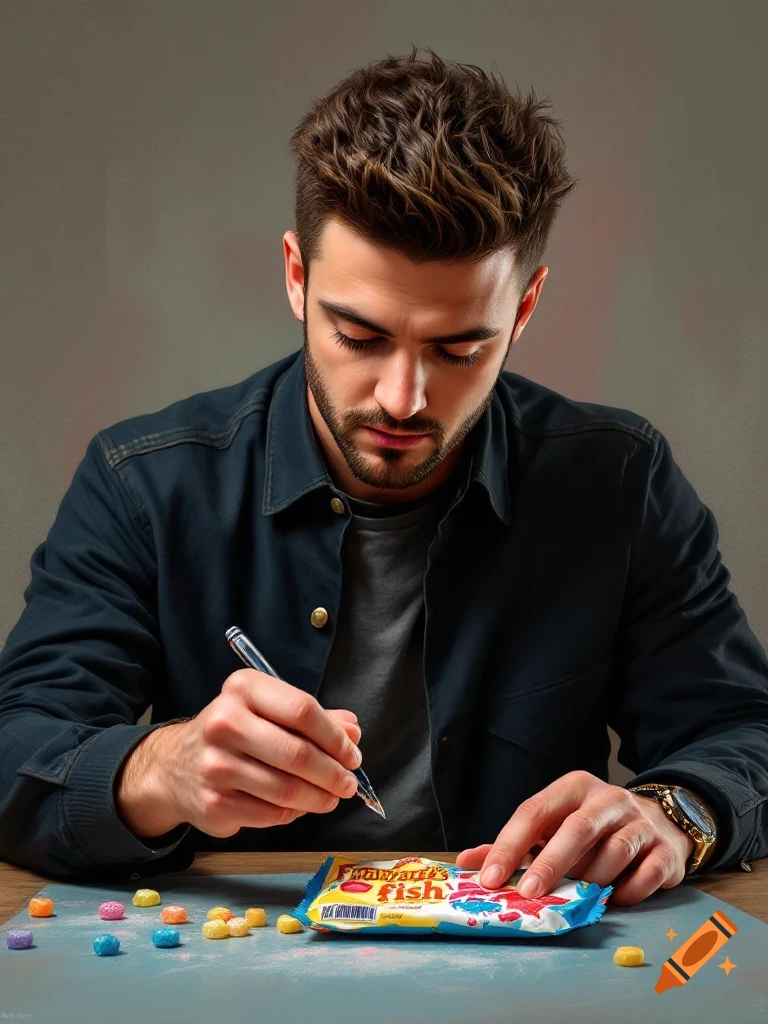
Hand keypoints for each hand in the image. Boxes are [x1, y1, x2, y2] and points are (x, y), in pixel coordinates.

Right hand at [115, 669, 362, 838]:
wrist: (176, 766)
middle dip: (333, 773)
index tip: (352, 755)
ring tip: (331, 798)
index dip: (335, 737)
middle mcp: (225, 722)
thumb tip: (352, 732)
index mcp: (244, 689)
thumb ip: (313, 719)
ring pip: (287, 789)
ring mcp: (216, 765)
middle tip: (348, 784)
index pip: (303, 710)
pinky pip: (271, 814)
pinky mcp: (213, 803)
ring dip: (319, 799)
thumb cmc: (234, 734)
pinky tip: (299, 807)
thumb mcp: (269, 711)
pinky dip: (293, 813)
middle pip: (298, 753)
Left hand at [455, 770, 695, 907]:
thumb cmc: (594, 828)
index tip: (490, 878)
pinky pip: (646, 874)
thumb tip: (466, 863)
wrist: (660, 821)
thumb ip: (514, 844)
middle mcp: (607, 799)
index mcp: (573, 788)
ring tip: (579, 895)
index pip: (534, 812)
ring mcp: (640, 822)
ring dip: (592, 880)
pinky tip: (616, 899)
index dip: (509, 845)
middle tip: (529, 893)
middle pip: (577, 828)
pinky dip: (628, 891)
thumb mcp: (555, 825)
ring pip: (613, 852)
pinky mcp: (666, 850)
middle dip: (550, 863)